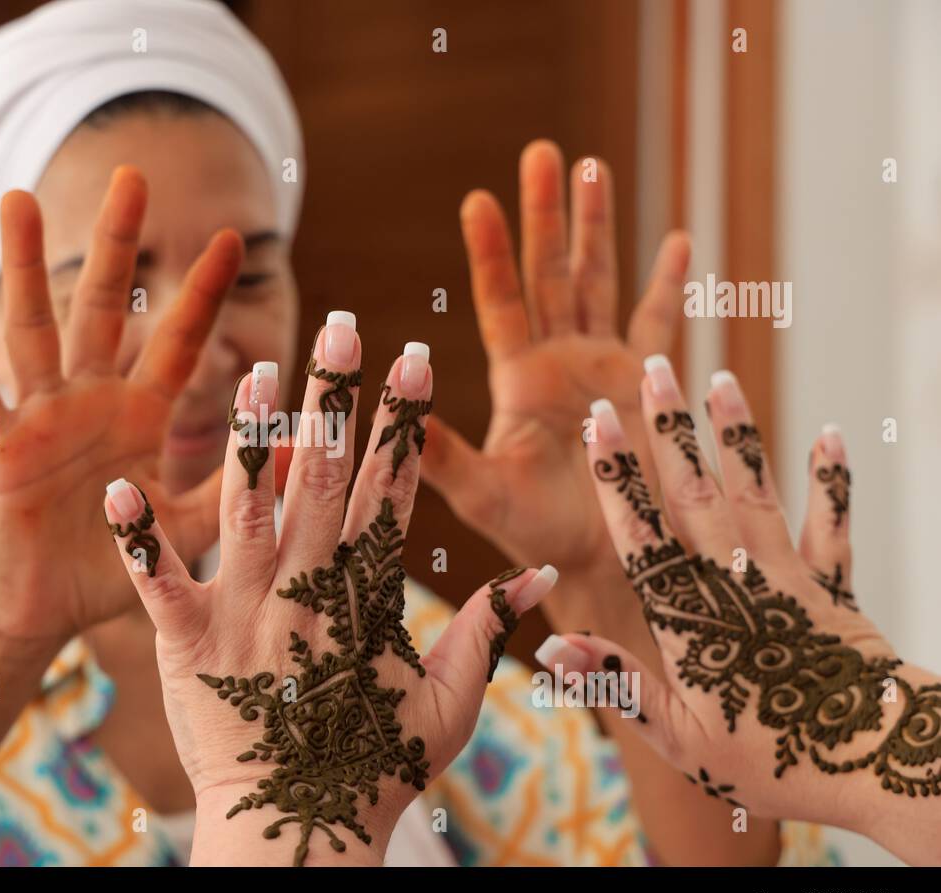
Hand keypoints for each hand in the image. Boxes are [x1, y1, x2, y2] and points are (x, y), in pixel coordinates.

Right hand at [0, 167, 241, 665]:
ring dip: (21, 265)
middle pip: (103, 307)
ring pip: (32, 327)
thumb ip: (233, 488)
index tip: (231, 236)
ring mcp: (41, 415)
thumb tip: (298, 450)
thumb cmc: (115, 569)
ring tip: (14, 197)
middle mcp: (91, 400)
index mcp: (141, 415)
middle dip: (116, 244)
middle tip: (129, 175)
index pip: (178, 341)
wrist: (51, 612)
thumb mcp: (184, 528)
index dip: (202, 292)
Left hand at [105, 318, 554, 864]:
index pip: (392, 491)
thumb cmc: (379, 767)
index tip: (413, 358)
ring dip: (253, 438)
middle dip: (335, 398)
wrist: (302, 831)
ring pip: (248, 508)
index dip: (404, 423)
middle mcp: (307, 587)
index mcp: (366, 594)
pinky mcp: (188, 642)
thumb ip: (490, 631)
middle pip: (324, 478)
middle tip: (340, 327)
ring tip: (254, 370)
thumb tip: (542, 575)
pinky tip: (121, 487)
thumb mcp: (450, 702)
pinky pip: (157, 582)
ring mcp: (245, 611)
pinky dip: (139, 537)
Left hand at [421, 141, 690, 622]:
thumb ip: (438, 454)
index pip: (502, 301)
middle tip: (542, 151)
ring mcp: (606, 370)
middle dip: (547, 214)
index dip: (493, 251)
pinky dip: (670, 284)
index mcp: (518, 381)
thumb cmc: (537, 538)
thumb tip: (386, 413)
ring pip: (600, 282)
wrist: (605, 569)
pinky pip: (661, 326)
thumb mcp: (481, 493)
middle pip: (551, 273)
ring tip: (593, 166)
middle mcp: (560, 364)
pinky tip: (677, 239)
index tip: (477, 198)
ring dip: (598, 227)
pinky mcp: (651, 388)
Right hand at [546, 359, 940, 863]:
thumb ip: (617, 684)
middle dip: (669, 429)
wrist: (875, 765)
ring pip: (756, 492)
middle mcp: (735, 583)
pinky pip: (833, 524)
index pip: (642, 532)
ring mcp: (788, 579)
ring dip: (736, 433)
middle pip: (694, 493)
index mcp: (688, 619)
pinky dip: (832, 480)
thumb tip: (551, 646)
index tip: (599, 420)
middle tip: (652, 369)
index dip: (618, 475)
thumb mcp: (680, 739)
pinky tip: (831, 434)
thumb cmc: (772, 762)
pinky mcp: (834, 589)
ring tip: (719, 377)